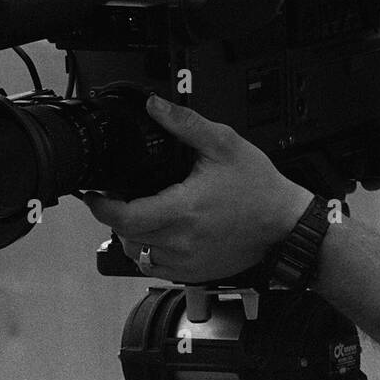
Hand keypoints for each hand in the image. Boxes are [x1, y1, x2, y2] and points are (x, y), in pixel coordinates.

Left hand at [83, 95, 312, 283]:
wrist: (285, 225)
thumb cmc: (259, 189)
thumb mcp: (224, 144)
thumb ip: (185, 124)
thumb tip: (155, 106)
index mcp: (182, 210)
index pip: (123, 216)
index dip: (101, 206)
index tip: (94, 195)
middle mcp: (180, 241)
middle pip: (125, 235)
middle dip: (116, 215)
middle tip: (118, 197)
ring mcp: (186, 261)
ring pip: (138, 254)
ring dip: (131, 235)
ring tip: (140, 213)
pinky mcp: (194, 273)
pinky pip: (157, 268)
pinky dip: (150, 251)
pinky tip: (161, 232)